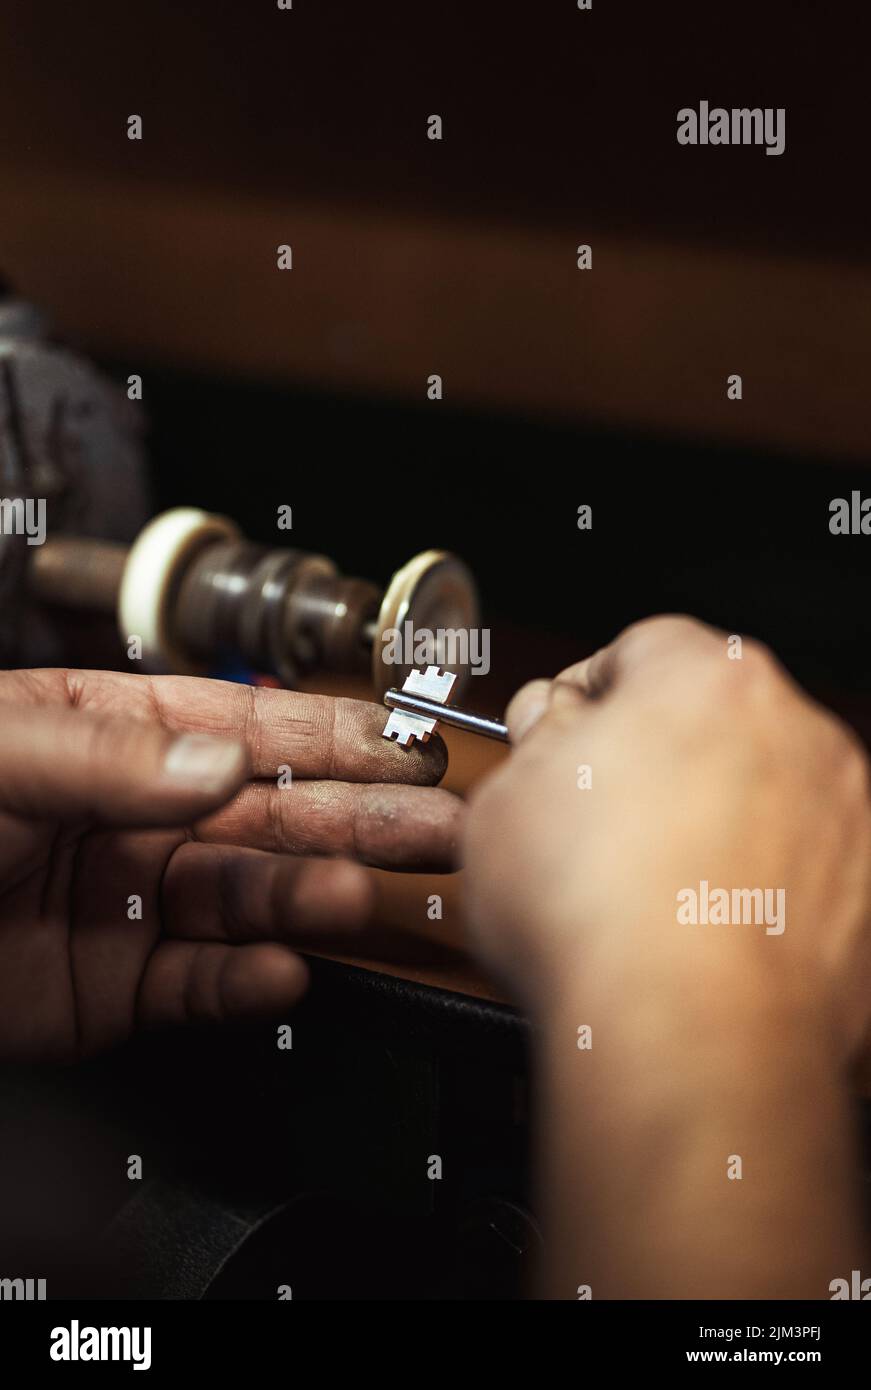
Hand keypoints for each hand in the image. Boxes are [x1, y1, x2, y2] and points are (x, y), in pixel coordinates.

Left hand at [0, 667, 459, 1060]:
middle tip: (440, 830)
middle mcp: (140, 815)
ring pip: (249, 898)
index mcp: (118, 736)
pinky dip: (244, 981)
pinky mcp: (117, 988)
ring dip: (310, 898)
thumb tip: (222, 759)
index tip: (411, 747)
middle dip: (362, 818)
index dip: (335, 736)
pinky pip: (199, 983)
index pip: (248, 727)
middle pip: (272, 814)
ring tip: (359, 898)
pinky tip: (280, 969)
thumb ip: (106, 757)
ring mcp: (133, 903)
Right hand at [463, 616, 870, 1296]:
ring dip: (712, 823)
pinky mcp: (865, 896)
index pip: (642, 647)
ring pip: (762, 794)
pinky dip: (756, 891)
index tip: (564, 736)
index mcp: (708, 676)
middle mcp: (794, 731)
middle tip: (595, 820)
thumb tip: (554, 726)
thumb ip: (538, 737)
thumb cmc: (597, 918)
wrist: (685, 1038)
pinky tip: (696, 931)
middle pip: (711, 719)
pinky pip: (798, 871)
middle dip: (655, 757)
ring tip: (646, 891)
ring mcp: (842, 814)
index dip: (589, 693)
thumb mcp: (505, 799)